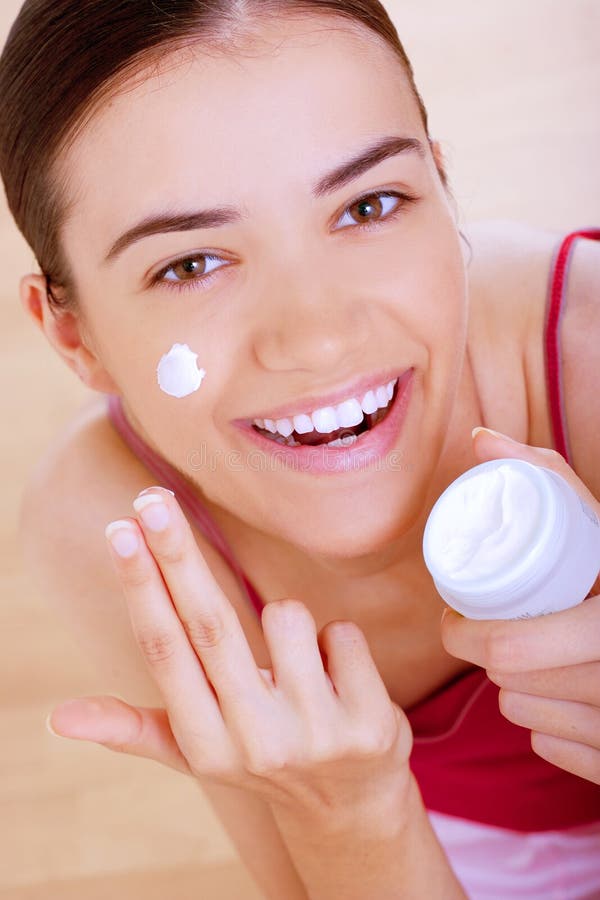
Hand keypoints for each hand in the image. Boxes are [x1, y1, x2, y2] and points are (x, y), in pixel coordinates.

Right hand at [48, 486, 413, 830]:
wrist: (352, 810)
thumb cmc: (262, 759)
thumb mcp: (196, 753)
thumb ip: (133, 728)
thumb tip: (56, 717)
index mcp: (204, 743)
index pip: (165, 651)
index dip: (142, 587)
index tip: (121, 532)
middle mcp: (256, 742)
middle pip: (211, 624)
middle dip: (177, 554)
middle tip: (152, 498)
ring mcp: (315, 735)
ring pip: (289, 616)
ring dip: (290, 624)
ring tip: (296, 668)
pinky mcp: (368, 724)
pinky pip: (341, 634)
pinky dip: (337, 645)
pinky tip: (338, 682)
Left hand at [440, 427, 599, 784]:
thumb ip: (552, 477)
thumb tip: (482, 440)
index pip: (509, 648)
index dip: (465, 635)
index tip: (452, 617)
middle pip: (512, 680)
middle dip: (488, 654)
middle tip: (481, 631)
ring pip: (526, 714)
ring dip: (514, 686)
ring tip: (528, 657)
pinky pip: (553, 750)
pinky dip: (547, 725)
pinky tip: (561, 697)